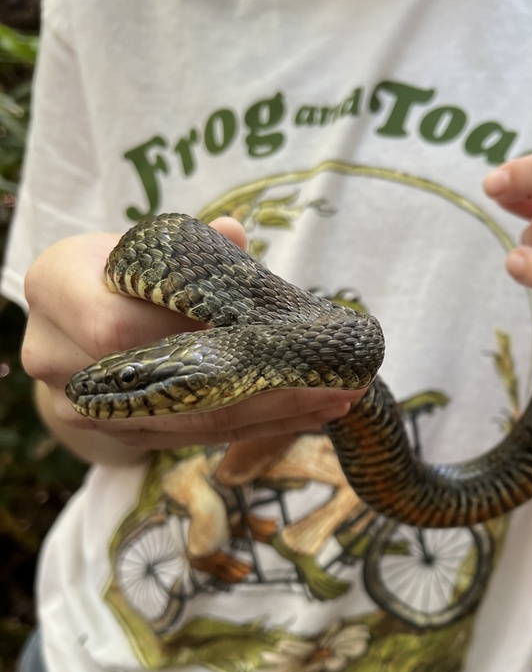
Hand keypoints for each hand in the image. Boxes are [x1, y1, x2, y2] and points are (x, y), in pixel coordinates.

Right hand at [22, 218, 361, 458]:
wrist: (73, 320)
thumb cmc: (119, 271)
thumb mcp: (142, 246)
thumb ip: (187, 247)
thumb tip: (234, 233)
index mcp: (56, 288)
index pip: (120, 323)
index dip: (191, 335)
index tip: (270, 336)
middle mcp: (58, 357)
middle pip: (165, 385)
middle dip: (259, 386)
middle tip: (334, 381)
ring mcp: (84, 409)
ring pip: (188, 422)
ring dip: (270, 414)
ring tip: (334, 401)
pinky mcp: (122, 437)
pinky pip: (194, 438)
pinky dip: (254, 426)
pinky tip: (305, 414)